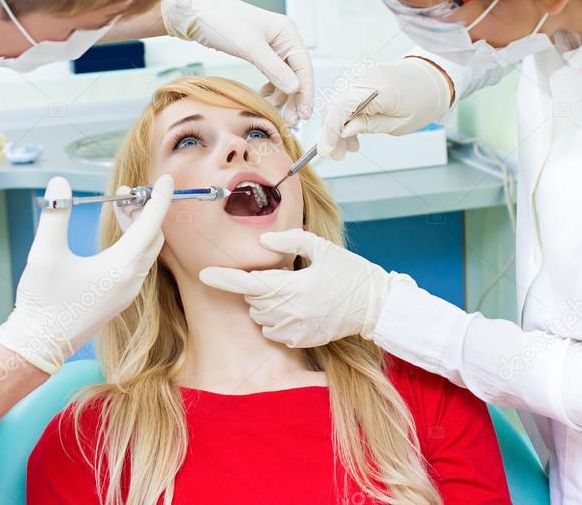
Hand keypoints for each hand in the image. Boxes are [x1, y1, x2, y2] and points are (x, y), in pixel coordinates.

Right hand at [0, 175, 172, 373]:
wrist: (39, 344)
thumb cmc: (43, 302)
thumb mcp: (45, 253)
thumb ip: (55, 213)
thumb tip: (59, 182)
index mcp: (120, 267)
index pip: (150, 225)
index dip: (159, 199)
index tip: (166, 179)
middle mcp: (131, 280)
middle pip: (153, 236)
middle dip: (145, 210)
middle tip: (125, 192)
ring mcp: (128, 292)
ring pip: (146, 251)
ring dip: (138, 226)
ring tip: (118, 206)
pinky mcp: (120, 298)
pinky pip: (137, 264)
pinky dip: (133, 243)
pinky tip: (116, 234)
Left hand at [161, 0, 312, 125]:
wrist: (195, 13)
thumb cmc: (221, 22)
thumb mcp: (249, 46)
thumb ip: (273, 68)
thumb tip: (295, 89)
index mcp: (287, 32)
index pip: (304, 67)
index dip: (306, 92)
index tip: (304, 114)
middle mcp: (283, 38)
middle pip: (297, 73)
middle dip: (295, 98)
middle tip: (292, 122)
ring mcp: (271, 45)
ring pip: (285, 76)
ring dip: (284, 96)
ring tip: (280, 115)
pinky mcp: (259, 52)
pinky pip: (272, 73)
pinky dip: (272, 87)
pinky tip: (265, 97)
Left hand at [198, 229, 413, 347]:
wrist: (375, 306)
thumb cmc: (351, 273)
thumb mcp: (323, 248)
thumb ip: (290, 241)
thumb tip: (264, 241)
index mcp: (293, 287)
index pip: (249, 283)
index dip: (223, 278)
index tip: (205, 273)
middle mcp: (290, 312)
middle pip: (253, 299)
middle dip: (257, 286)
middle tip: (281, 275)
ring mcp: (295, 330)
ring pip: (261, 317)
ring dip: (265, 304)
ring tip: (291, 292)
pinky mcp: (302, 341)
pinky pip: (274, 332)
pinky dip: (276, 320)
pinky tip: (296, 309)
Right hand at [317, 57, 451, 160]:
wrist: (432, 79)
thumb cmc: (422, 103)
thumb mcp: (398, 124)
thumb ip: (368, 126)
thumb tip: (343, 132)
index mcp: (380, 89)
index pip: (342, 107)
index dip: (330, 130)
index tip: (326, 150)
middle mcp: (366, 77)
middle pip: (334, 104)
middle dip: (331, 132)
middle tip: (338, 154)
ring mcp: (362, 74)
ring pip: (336, 102)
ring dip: (337, 125)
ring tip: (348, 147)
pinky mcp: (361, 77)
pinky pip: (344, 96)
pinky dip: (344, 115)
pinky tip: (352, 131)